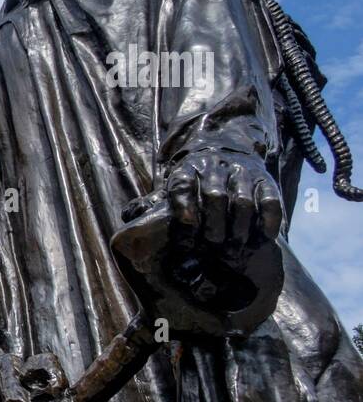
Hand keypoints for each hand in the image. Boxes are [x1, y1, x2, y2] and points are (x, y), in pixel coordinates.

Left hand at [164, 151, 281, 261]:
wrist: (226, 150)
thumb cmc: (193, 182)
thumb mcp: (171, 186)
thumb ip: (153, 202)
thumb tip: (130, 217)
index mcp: (186, 170)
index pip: (182, 185)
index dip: (183, 206)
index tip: (185, 229)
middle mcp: (215, 168)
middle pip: (215, 196)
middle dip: (212, 227)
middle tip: (212, 247)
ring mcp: (242, 173)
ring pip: (242, 201)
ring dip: (238, 230)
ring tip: (233, 251)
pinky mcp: (266, 180)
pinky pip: (270, 201)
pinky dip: (268, 221)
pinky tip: (261, 239)